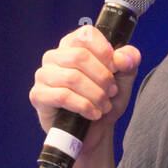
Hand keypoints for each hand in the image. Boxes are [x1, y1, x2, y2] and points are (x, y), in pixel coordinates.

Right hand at [29, 25, 141, 156]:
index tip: (115, 70)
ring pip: (72, 78)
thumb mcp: (124, 80)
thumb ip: (128, 62)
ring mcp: (43, 75)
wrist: (95, 132)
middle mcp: (55, 56)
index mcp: (73, 44)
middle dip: (102, 78)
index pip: (86, 34)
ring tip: (104, 106)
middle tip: (112, 93)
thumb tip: (121, 58)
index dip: (105, 53)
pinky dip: (83, 106)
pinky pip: (62, 96)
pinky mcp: (38, 95)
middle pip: (80, 56)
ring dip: (95, 95)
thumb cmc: (105, 101)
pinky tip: (93, 113)